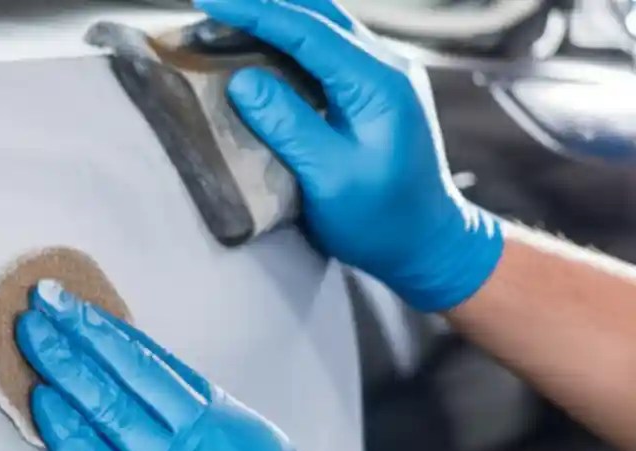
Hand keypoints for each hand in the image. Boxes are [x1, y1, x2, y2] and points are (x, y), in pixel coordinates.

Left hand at [16, 280, 442, 450]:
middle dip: (81, 331)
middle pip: (131, 372)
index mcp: (236, 424)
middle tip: (43, 301)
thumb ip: (225, 446)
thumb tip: (188, 427)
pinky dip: (68, 433)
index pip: (162, 365)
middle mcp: (207, 440)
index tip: (84, 309)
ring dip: (65, 368)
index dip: (116, 333)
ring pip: (110, 408)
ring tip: (31, 337)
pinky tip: (44, 406)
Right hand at [196, 0, 502, 311]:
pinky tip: (260, 54)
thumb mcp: (328, 178)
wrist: (427, 242)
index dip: (256, 11)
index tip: (209, 0)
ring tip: (225, 27)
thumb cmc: (380, 220)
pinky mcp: (374, 91)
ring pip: (323, 27)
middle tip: (210, 9)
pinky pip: (327, 51)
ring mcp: (384, 75)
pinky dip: (288, 44)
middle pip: (319, 12)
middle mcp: (387, 65)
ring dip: (275, 22)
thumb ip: (287, 125)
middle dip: (263, 7)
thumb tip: (242, 79)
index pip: (309, 29)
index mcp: (378, 82)